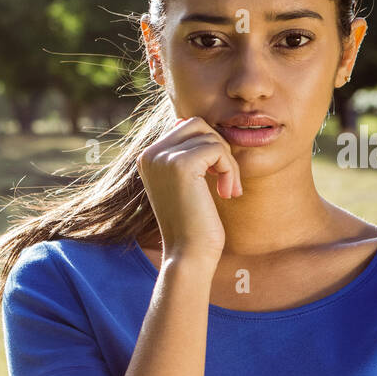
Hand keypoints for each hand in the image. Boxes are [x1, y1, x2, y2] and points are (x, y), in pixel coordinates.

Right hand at [137, 115, 241, 263]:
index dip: (209, 148)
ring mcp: (163, 158)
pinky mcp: (181, 164)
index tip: (215, 178)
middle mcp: (150, 154)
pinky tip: (226, 192)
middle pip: (198, 125)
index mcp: (147, 157)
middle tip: (226, 180)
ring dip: (227, 162)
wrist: (188, 254)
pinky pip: (218, 149)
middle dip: (219, 150)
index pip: (186, 127)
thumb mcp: (184, 184)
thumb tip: (186, 121)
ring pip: (211, 136)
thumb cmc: (192, 223)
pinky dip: (229, 169)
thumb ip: (184, 154)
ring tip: (227, 189)